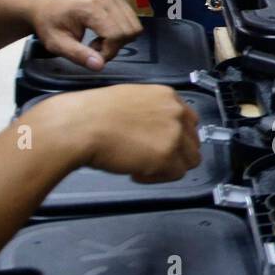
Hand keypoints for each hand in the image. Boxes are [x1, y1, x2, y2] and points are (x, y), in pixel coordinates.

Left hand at [27, 0, 142, 69]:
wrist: (45, 5)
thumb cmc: (49, 24)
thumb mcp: (57, 44)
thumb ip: (78, 55)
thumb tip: (100, 66)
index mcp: (90, 8)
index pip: (116, 35)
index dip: (109, 51)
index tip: (92, 53)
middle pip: (129, 32)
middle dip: (115, 46)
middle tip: (94, 46)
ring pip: (134, 27)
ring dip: (120, 39)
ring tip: (99, 38)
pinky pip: (132, 21)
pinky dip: (122, 31)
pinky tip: (104, 31)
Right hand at [57, 85, 201, 182]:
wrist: (81, 126)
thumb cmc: (93, 114)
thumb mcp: (129, 99)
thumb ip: (151, 111)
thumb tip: (154, 128)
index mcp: (167, 96)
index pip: (189, 120)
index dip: (177, 136)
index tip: (165, 144)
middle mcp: (176, 112)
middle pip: (193, 142)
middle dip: (175, 153)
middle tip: (153, 159)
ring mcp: (174, 134)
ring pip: (189, 160)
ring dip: (168, 167)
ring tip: (143, 166)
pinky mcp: (167, 156)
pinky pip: (175, 175)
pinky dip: (156, 178)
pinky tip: (136, 171)